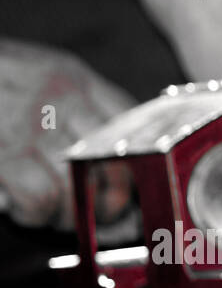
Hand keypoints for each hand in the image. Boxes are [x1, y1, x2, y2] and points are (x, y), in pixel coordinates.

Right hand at [0, 39, 134, 229]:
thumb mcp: (39, 74)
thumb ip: (82, 104)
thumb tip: (122, 159)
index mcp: (73, 78)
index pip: (134, 123)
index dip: (142, 164)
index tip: (137, 188)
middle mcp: (59, 97)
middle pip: (116, 162)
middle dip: (111, 200)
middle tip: (95, 212)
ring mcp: (29, 123)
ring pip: (80, 185)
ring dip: (70, 212)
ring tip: (53, 212)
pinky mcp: (2, 153)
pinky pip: (41, 197)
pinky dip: (36, 214)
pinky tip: (25, 210)